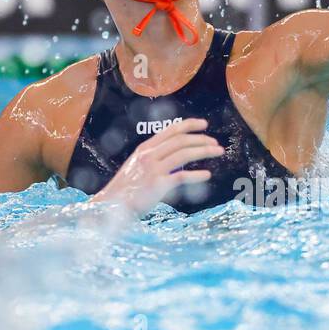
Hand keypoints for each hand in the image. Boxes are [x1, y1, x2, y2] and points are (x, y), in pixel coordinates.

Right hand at [91, 118, 223, 215]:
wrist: (111, 205)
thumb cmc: (125, 189)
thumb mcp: (137, 166)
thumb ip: (154, 159)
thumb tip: (176, 157)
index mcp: (144, 148)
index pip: (171, 130)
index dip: (189, 125)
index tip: (204, 124)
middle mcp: (149, 155)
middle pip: (180, 140)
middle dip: (201, 139)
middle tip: (215, 142)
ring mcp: (153, 169)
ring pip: (184, 154)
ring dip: (204, 151)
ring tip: (217, 152)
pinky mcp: (157, 185)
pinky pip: (181, 176)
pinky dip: (196, 175)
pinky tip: (207, 175)